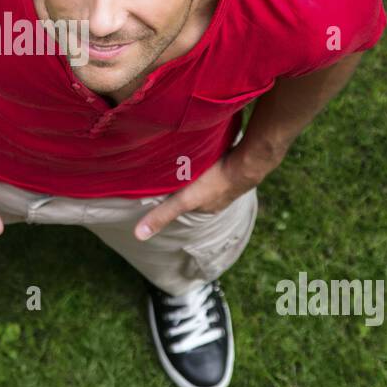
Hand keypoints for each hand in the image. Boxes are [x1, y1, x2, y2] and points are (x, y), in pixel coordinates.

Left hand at [134, 152, 272, 240]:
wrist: (248, 162)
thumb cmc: (215, 181)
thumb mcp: (184, 199)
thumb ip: (162, 214)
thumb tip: (138, 236)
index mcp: (207, 208)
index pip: (185, 204)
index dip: (174, 196)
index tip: (163, 187)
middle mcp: (220, 198)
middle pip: (197, 191)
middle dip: (186, 183)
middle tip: (174, 171)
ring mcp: (230, 181)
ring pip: (209, 177)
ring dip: (200, 171)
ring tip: (189, 160)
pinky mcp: (237, 164)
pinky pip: (220, 163)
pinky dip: (213, 160)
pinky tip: (208, 151)